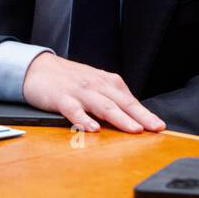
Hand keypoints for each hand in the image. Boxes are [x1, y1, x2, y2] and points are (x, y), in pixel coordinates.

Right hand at [21, 52, 166, 132]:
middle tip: (155, 128)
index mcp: (108, 83)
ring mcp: (80, 92)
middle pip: (122, 103)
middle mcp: (98, 86)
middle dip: (141, 116)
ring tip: (134, 129)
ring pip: (103, 106)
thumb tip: (133, 117)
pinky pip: (74, 110)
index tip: (160, 126)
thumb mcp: (96, 85)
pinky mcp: (61, 98)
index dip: (146, 114)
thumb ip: (112, 99)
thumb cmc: (70, 80)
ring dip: (120, 118)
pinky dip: (84, 119)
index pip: (131, 101)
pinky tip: (93, 129)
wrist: (38, 68)